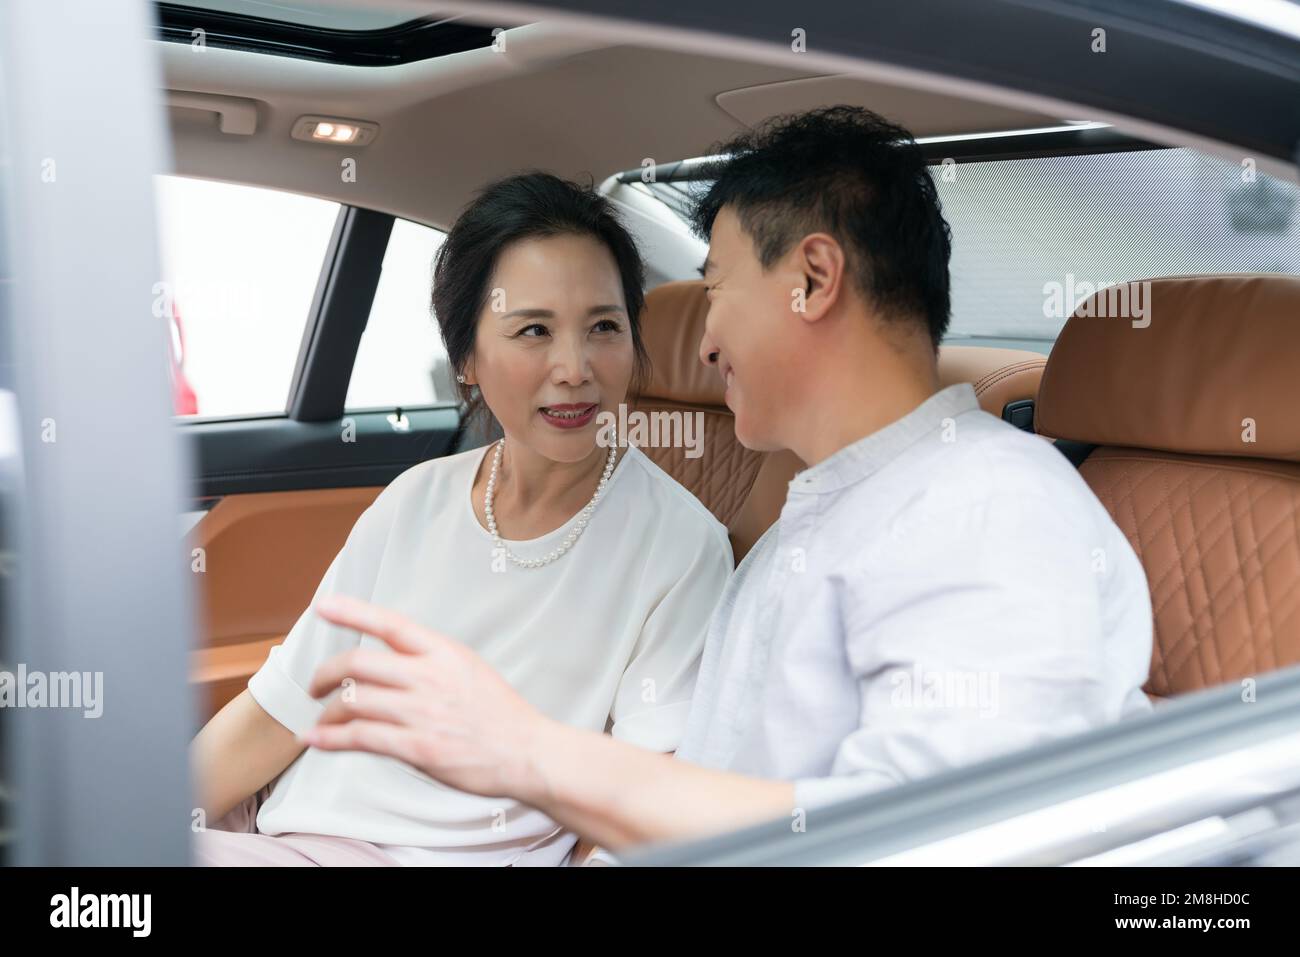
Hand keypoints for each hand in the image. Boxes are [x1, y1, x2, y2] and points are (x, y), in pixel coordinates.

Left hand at [300, 594, 554, 800]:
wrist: (528, 752)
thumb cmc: (500, 713)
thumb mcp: (469, 668)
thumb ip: (431, 659)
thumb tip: (391, 655)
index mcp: (444, 652)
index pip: (390, 624)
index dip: (353, 612)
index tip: (324, 606)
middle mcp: (430, 677)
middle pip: (358, 664)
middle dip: (325, 674)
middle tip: (317, 685)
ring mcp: (422, 713)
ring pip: (353, 702)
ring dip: (326, 710)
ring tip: (321, 718)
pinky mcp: (418, 748)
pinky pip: (360, 738)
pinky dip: (330, 738)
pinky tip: (316, 739)